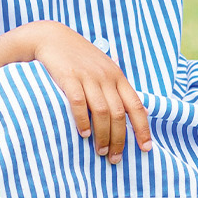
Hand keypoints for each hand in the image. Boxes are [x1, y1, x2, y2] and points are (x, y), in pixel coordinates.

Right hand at [25, 21, 153, 164]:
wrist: (52, 38)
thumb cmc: (79, 58)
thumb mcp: (103, 70)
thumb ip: (116, 89)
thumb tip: (135, 111)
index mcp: (118, 77)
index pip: (137, 106)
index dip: (143, 128)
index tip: (146, 148)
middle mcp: (107, 78)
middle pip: (120, 114)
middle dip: (120, 139)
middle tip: (116, 159)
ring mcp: (89, 78)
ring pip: (102, 112)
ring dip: (103, 136)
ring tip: (101, 152)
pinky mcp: (69, 78)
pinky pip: (79, 104)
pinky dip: (83, 121)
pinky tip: (83, 135)